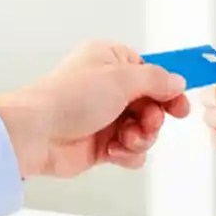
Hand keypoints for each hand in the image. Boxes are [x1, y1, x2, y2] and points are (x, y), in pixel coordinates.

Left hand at [0, 42, 189, 177]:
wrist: (36, 134)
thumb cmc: (69, 97)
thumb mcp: (121, 78)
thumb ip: (156, 80)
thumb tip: (177, 81)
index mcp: (110, 61)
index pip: (152, 73)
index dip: (169, 90)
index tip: (180, 106)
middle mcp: (108, 88)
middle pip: (152, 105)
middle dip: (153, 118)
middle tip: (147, 122)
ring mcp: (105, 117)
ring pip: (145, 130)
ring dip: (141, 138)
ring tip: (125, 139)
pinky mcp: (101, 144)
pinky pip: (131, 151)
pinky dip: (127, 153)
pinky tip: (113, 150)